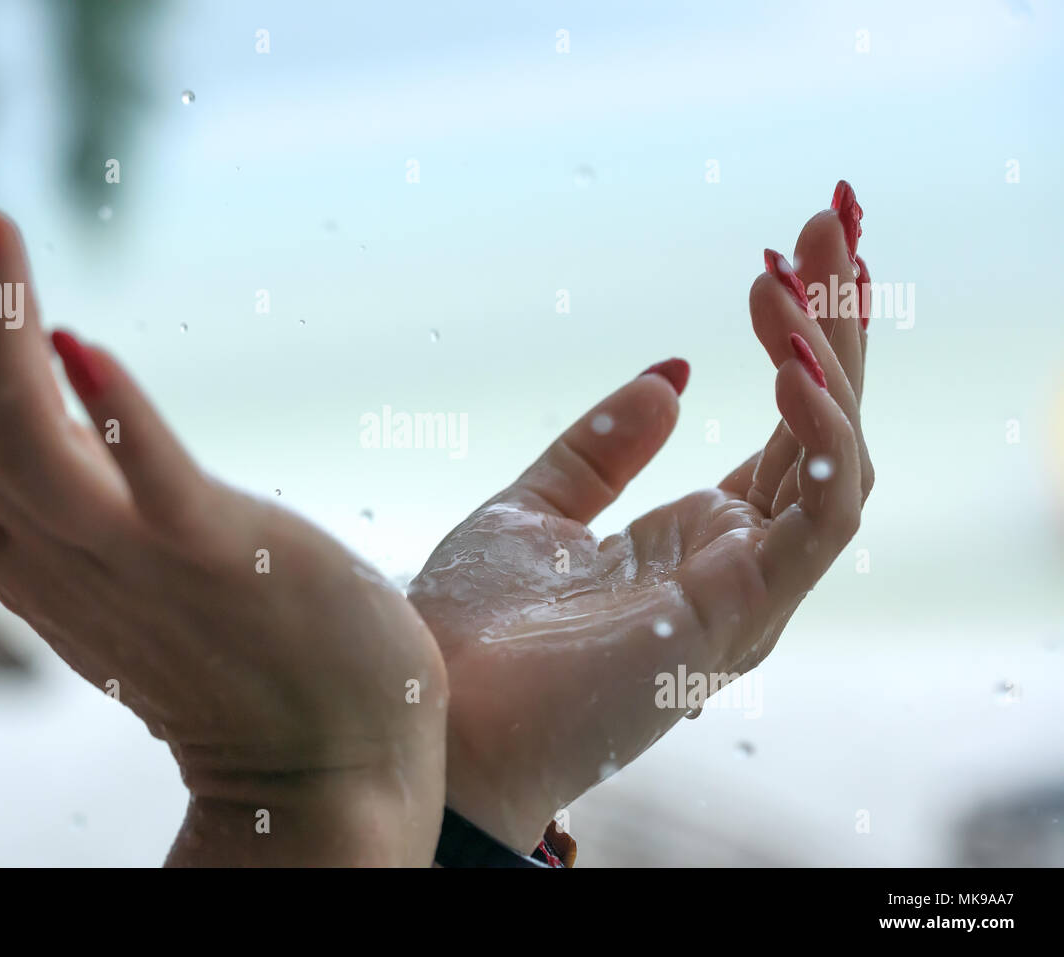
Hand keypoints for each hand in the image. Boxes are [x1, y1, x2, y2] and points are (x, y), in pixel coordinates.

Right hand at [0, 128, 447, 865]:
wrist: (326, 767)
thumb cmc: (235, 654)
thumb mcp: (122, 561)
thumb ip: (76, 484)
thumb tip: (55, 376)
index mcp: (23, 552)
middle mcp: (51, 557)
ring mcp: (130, 560)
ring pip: (10, 438)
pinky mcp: (220, 559)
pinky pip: (145, 483)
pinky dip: (104, 409)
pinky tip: (78, 334)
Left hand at [408, 188, 873, 852]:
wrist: (432, 714)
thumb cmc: (476, 629)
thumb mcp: (537, 507)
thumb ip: (604, 448)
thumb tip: (674, 372)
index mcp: (698, 539)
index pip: (789, 426)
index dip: (800, 338)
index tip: (787, 248)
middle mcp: (738, 562)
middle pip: (823, 426)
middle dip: (834, 323)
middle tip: (828, 219)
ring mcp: (748, 590)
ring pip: (838, 461)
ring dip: (830, 359)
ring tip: (800, 270)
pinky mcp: (742, 613)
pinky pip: (822, 516)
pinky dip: (820, 435)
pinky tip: (789, 365)